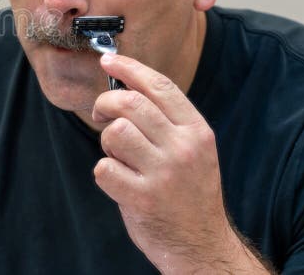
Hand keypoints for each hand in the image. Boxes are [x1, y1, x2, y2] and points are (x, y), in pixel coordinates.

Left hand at [93, 53, 268, 273]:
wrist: (202, 244)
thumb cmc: (188, 193)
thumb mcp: (192, 150)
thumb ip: (166, 120)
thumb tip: (124, 84)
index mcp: (197, 132)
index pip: (160, 87)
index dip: (129, 68)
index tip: (108, 60)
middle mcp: (183, 149)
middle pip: (130, 103)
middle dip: (105, 103)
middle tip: (101, 115)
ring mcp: (164, 174)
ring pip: (115, 132)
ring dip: (107, 143)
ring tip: (119, 157)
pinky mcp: (143, 198)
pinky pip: (104, 169)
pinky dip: (105, 173)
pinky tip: (120, 183)